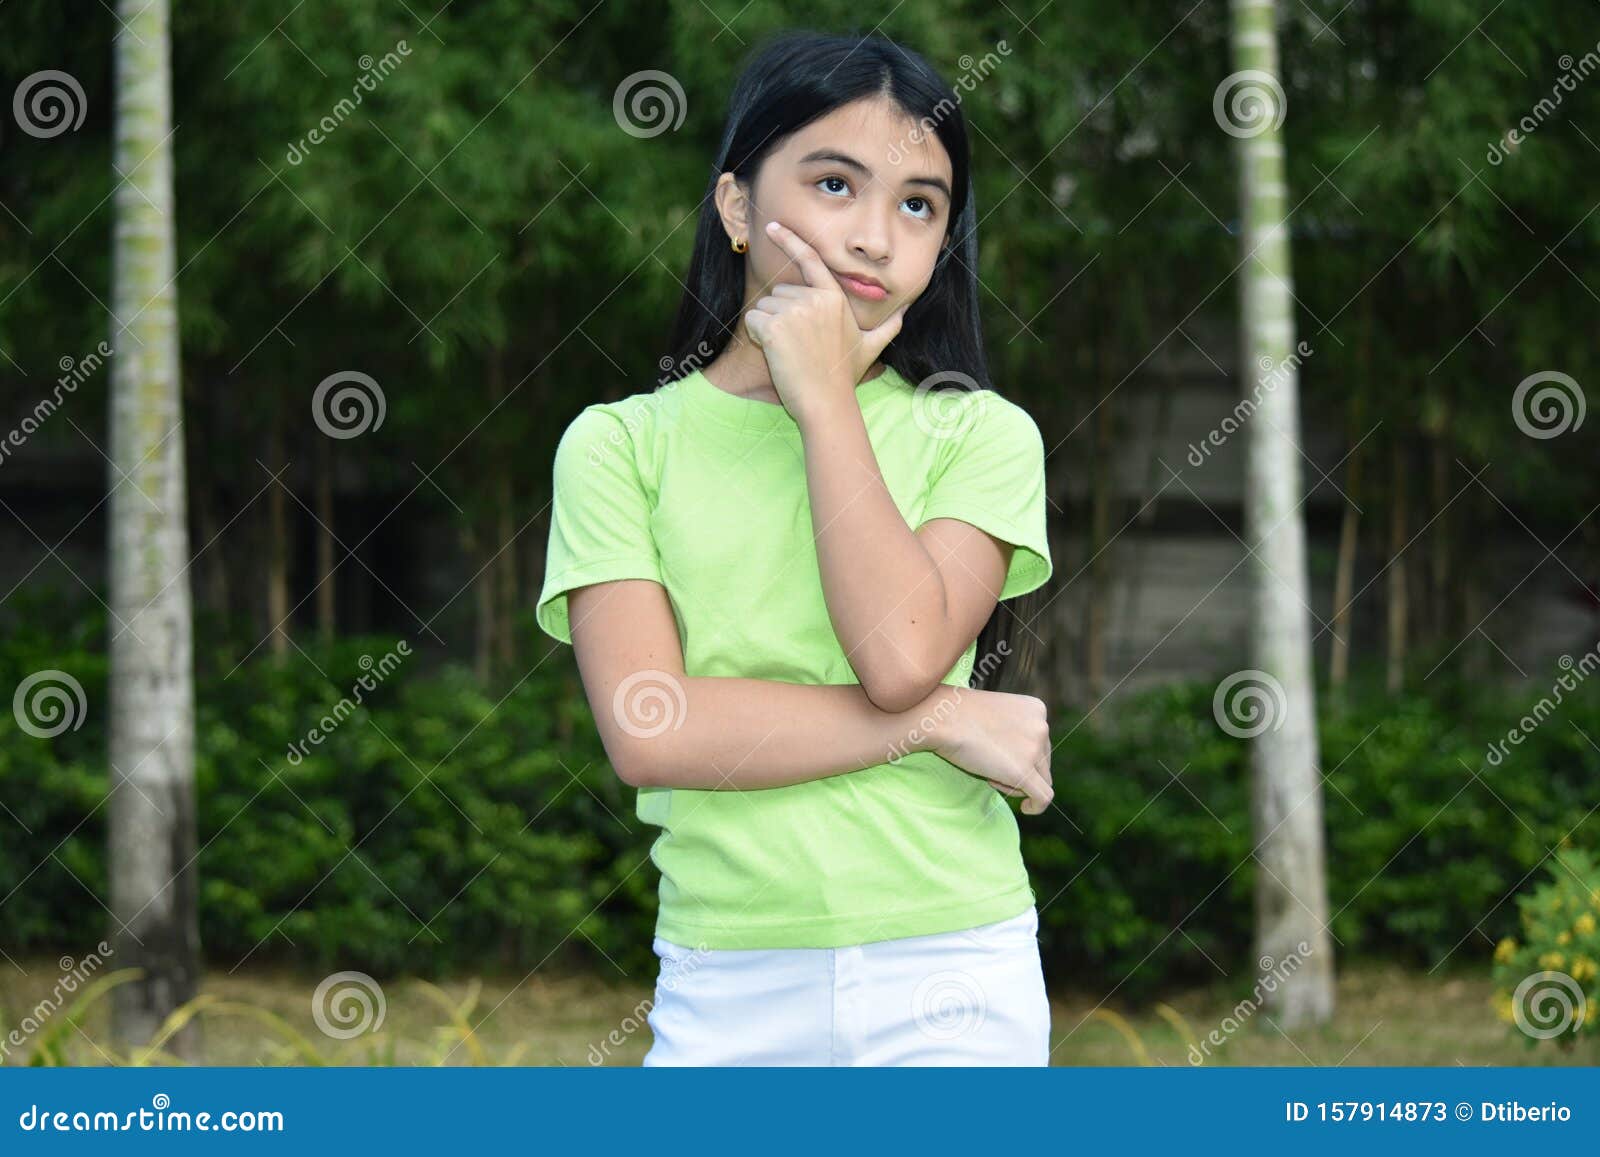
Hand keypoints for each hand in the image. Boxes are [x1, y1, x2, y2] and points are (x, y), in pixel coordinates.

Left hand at [743, 220, 907, 425]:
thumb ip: (889, 326)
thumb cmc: (844, 377)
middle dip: (781, 316)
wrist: (827, 403)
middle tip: (799, 346)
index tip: (772, 226)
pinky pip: (753, 321)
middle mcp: (814, 298)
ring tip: (790, 352)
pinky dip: (758, 338)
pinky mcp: (774, 326)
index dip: (789, 240)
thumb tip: (907, 310)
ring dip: (769, 329)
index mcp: (834, 298)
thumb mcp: (871, 347)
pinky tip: (777, 354)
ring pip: (764, 307)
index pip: (810, 261)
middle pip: (779, 293)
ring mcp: (794, 310)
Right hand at [925, 688, 1053, 814]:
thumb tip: (1018, 758)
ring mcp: (1035, 749)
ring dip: (1018, 784)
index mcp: (1037, 709)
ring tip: (991, 777)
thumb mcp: (997, 714)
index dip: (1021, 754)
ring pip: (1042, 780)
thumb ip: (1015, 731)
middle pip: (1043, 763)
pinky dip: (1037, 807)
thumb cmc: (959, 715)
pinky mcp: (1024, 772)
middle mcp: (1042, 727)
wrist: (943, 718)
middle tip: (990, 767)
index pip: (1041, 743)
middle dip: (1020, 770)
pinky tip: (1026, 809)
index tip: (998, 753)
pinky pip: (1044, 798)